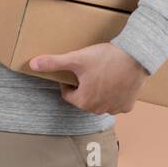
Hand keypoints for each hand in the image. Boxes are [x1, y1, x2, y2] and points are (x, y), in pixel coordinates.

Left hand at [30, 42, 147, 114]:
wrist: (135, 56)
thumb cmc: (105, 58)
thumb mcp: (76, 59)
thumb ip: (54, 63)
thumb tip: (32, 64)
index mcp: (84, 101)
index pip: (68, 94)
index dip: (69, 81)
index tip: (75, 69)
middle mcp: (99, 110)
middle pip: (84, 98)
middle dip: (84, 86)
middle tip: (90, 69)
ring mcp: (115, 109)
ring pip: (100, 100)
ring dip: (99, 91)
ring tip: (103, 73)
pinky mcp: (128, 105)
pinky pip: (116, 101)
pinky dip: (115, 93)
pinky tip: (116, 79)